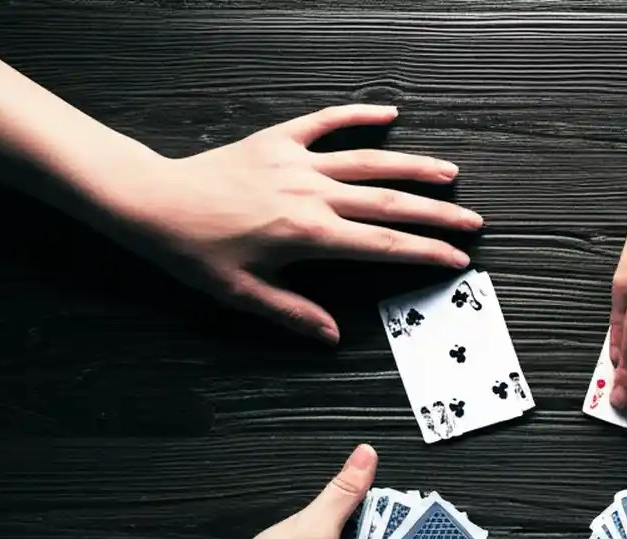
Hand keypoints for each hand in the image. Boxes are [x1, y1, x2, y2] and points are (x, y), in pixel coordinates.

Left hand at [104, 104, 481, 343]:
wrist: (155, 202)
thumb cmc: (195, 251)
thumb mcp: (243, 294)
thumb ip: (293, 314)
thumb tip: (332, 336)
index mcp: (309, 235)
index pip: (383, 246)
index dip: (425, 253)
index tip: (455, 259)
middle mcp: (312, 194)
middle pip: (390, 203)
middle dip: (436, 214)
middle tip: (472, 221)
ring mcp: (298, 163)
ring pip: (369, 162)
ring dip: (414, 167)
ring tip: (449, 174)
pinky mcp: (278, 140)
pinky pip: (325, 123)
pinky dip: (357, 115)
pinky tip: (388, 113)